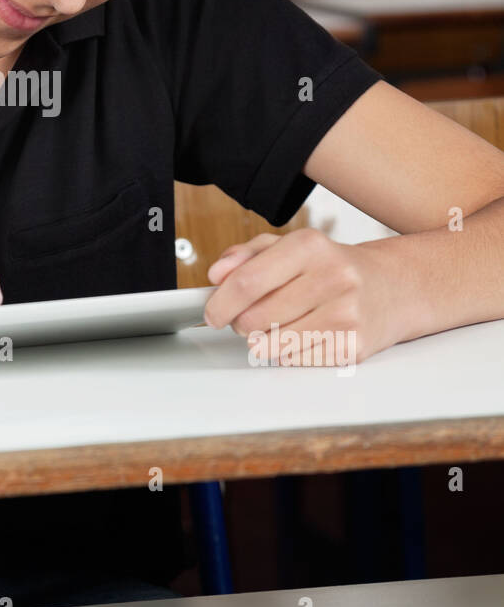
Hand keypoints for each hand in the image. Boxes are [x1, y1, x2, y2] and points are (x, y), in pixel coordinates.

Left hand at [202, 227, 399, 365]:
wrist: (394, 287)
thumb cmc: (334, 267)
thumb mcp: (291, 247)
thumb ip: (247, 255)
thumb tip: (216, 274)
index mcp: (310, 246)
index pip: (247, 281)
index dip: (220, 303)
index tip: (212, 314)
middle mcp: (332, 277)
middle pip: (255, 317)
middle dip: (241, 323)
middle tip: (248, 318)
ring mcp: (346, 314)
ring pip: (273, 344)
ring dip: (262, 341)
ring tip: (278, 325)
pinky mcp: (354, 346)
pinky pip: (296, 359)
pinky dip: (288, 352)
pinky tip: (304, 334)